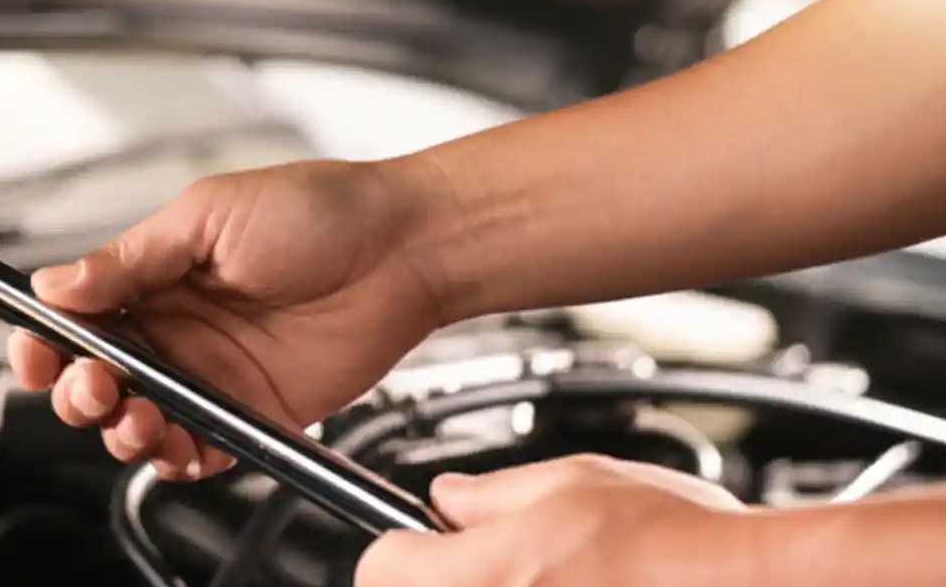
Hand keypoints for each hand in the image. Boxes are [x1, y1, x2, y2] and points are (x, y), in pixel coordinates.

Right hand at [7, 159, 446, 479]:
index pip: (79, 318)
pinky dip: (176, 458)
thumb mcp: (210, 214)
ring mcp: (215, 374)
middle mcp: (180, 329)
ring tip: (138, 416)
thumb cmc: (322, 212)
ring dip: (121, 430)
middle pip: (98, 379)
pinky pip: (199, 449)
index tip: (36, 351)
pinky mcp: (254, 411)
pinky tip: (175, 444)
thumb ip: (132, 257)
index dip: (48, 340)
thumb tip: (56, 282)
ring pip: (140, 422)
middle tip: (94, 384)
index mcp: (157, 276)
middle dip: (77, 392)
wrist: (405, 248)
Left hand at [355, 454, 749, 586]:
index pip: (378, 568)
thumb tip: (453, 498)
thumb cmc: (679, 543)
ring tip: (558, 580)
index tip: (425, 540)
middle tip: (500, 564)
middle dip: (446, 578)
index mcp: (476, 575)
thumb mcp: (577, 481)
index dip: (401, 547)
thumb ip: (495, 493)